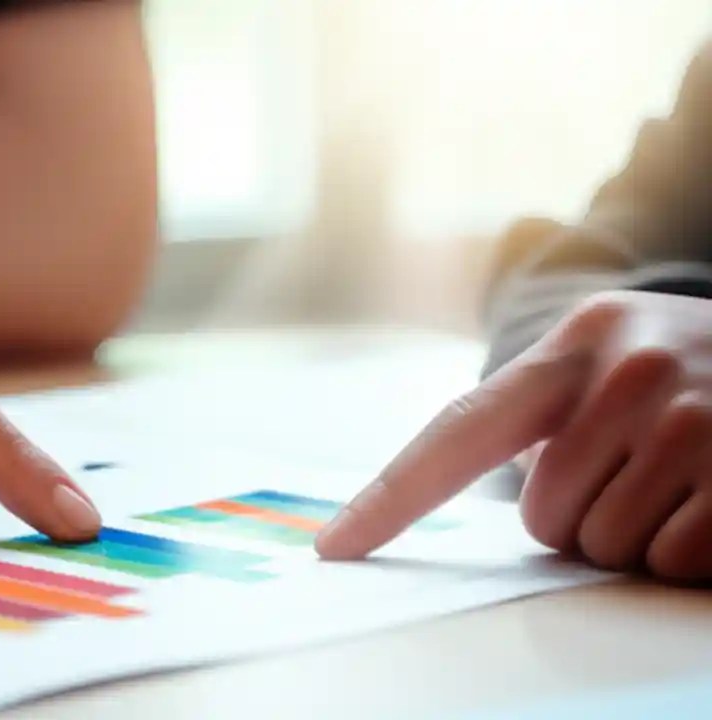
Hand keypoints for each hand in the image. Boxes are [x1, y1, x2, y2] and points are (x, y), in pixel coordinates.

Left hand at [315, 290, 711, 581]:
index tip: (334, 548)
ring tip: (683, 477)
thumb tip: (504, 516)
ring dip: (638, 535)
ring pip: (608, 548)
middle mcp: (631, 371)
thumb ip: (545, 422)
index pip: (460, 430)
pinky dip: (689, 551)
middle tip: (640, 470)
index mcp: (576, 344)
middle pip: (545, 517)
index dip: (391, 497)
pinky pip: (672, 563)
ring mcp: (697, 417)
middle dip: (584, 516)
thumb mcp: (612, 367)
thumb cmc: (684, 377)